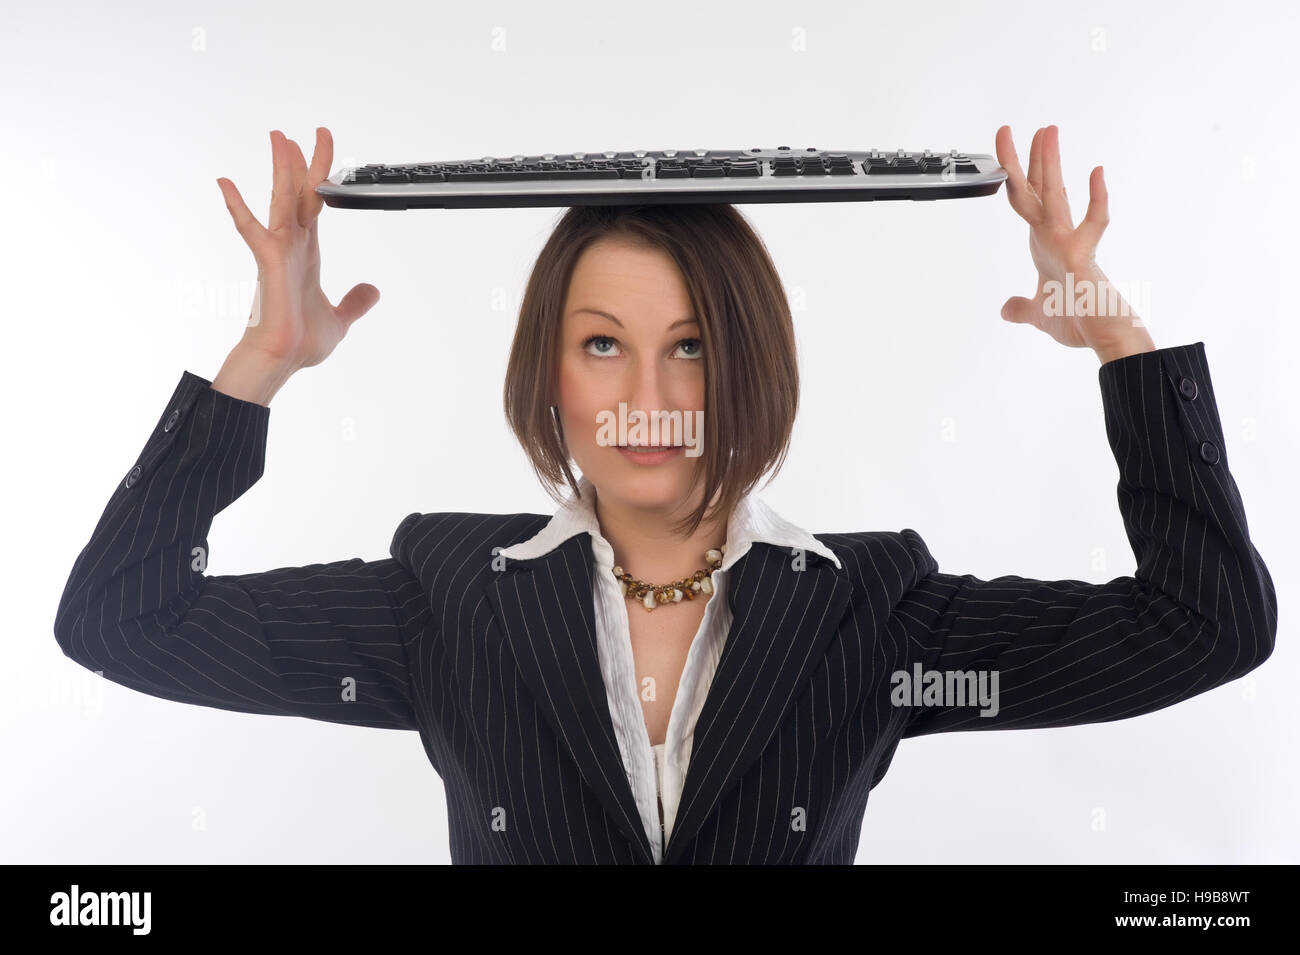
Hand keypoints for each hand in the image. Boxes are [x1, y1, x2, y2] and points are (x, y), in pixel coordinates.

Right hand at [216, 128, 379, 371]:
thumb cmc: (301, 343)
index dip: (319, 179)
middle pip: (299, 194)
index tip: (321, 152)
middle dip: (301, 162)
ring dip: (281, 168)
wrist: (283, 361)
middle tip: (301, 132)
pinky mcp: (269, 263)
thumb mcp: (341, 319)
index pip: (315, 206)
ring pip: (282, 200)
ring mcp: (279, 252)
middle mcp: (292, 246)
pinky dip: (239, 207)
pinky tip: (225, 183)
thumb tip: (372, 290)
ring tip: (279, 137)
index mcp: (307, 254)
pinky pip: (251, 229)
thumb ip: (355, 302)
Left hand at [994, 125, 1154, 361]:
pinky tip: (1096, 174)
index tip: (1006, 151)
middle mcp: (1056, 238)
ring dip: (1050, 164)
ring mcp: (1069, 244)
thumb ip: (1022, 307)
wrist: (1105, 340)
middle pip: (1036, 190)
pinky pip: (1093, 223)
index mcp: (1045, 245)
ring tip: (1048, 132)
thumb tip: (1006, 308)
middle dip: (1025, 159)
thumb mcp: (1038, 316)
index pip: (1026, 202)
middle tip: (1012, 128)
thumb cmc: (1079, 323)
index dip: (1015, 177)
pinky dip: (1096, 200)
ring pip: (1056, 196)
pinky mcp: (1082, 257)